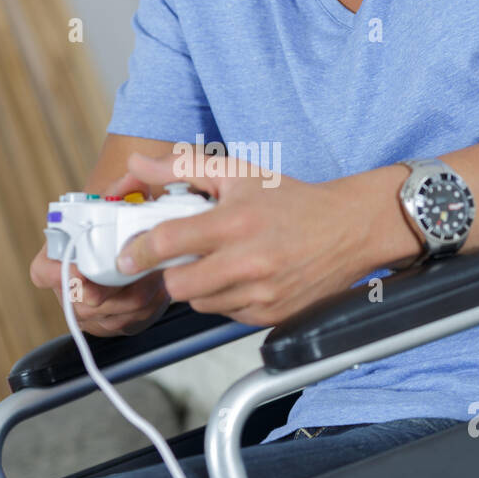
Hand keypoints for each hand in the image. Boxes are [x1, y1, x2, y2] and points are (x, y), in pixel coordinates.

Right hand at [29, 169, 170, 335]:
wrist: (126, 240)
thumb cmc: (114, 220)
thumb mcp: (117, 200)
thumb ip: (123, 188)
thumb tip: (134, 179)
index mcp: (55, 256)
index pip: (44, 272)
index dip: (63, 276)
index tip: (85, 273)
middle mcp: (66, 287)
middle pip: (82, 302)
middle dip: (115, 290)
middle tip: (140, 275)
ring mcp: (87, 310)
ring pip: (109, 315)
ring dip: (137, 297)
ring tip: (155, 276)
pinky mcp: (109, 323)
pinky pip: (127, 324)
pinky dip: (147, 308)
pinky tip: (156, 289)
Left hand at [113, 149, 367, 326]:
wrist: (349, 229)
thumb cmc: (292, 200)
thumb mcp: (240, 173)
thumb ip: (184, 167)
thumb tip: (139, 163)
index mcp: (236, 221)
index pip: (168, 242)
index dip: (139, 250)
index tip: (129, 254)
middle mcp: (249, 261)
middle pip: (178, 285)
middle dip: (171, 272)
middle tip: (181, 257)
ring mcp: (262, 293)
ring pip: (200, 303)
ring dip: (199, 287)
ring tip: (219, 263)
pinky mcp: (271, 315)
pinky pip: (227, 315)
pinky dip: (225, 298)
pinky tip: (242, 277)